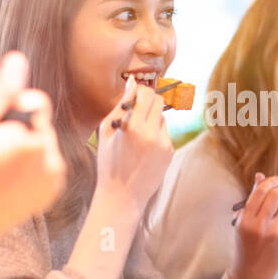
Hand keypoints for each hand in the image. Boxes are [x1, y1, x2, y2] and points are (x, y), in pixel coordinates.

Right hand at [0, 52, 65, 241]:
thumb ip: (1, 92)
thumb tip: (19, 60)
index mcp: (35, 140)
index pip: (36, 101)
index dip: (9, 109)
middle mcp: (52, 161)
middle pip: (38, 124)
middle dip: (16, 129)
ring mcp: (53, 182)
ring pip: (40, 145)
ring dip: (21, 148)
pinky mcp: (49, 197)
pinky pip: (42, 167)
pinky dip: (27, 168)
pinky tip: (2, 179)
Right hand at [94, 76, 174, 213]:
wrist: (122, 196)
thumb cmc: (109, 162)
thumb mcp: (107, 131)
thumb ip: (120, 105)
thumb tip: (132, 82)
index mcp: (133, 127)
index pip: (147, 94)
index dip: (141, 90)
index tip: (135, 93)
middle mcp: (152, 134)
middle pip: (159, 102)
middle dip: (149, 101)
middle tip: (138, 108)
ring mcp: (164, 144)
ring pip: (162, 118)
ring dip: (152, 119)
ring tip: (137, 137)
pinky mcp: (170, 152)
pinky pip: (165, 134)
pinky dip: (156, 135)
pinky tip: (144, 150)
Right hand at [227, 173, 277, 278]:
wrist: (252, 272)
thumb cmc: (245, 243)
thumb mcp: (242, 222)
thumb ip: (252, 198)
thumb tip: (261, 175)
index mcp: (246, 221)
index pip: (260, 192)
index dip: (269, 182)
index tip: (274, 179)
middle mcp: (261, 225)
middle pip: (276, 195)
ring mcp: (276, 231)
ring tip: (274, 213)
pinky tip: (275, 230)